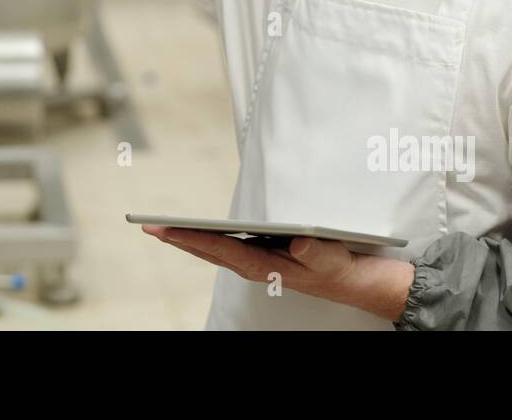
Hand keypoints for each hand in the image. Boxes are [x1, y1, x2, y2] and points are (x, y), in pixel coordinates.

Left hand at [141, 225, 413, 320]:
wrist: (361, 284)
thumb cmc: (342, 270)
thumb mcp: (331, 259)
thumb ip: (314, 251)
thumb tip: (297, 241)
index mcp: (267, 267)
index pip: (221, 249)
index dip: (192, 239)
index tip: (167, 230)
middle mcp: (259, 267)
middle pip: (211, 251)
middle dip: (180, 239)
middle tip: (150, 227)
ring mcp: (262, 263)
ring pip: (218, 251)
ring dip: (192, 239)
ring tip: (166, 228)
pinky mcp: (269, 257)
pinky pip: (232, 248)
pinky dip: (212, 240)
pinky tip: (201, 232)